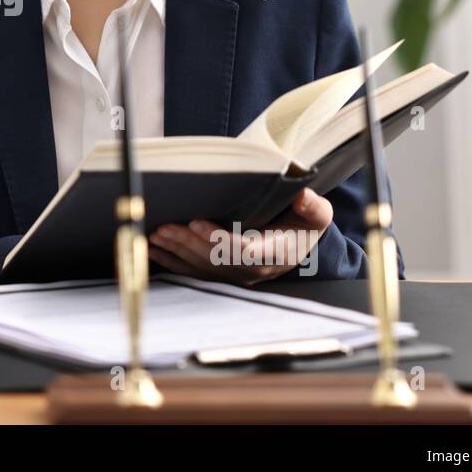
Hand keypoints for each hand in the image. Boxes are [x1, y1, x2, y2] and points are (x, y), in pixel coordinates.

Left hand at [147, 187, 332, 285]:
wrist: (298, 242)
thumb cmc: (305, 223)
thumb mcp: (318, 213)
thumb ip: (313, 207)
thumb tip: (302, 196)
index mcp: (276, 253)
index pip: (244, 251)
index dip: (218, 239)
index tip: (196, 222)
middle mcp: (254, 270)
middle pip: (215, 259)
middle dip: (187, 243)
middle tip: (165, 226)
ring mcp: (236, 275)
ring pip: (201, 266)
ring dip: (176, 251)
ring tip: (156, 234)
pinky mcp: (222, 275)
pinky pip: (194, 272)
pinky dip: (172, 261)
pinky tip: (154, 249)